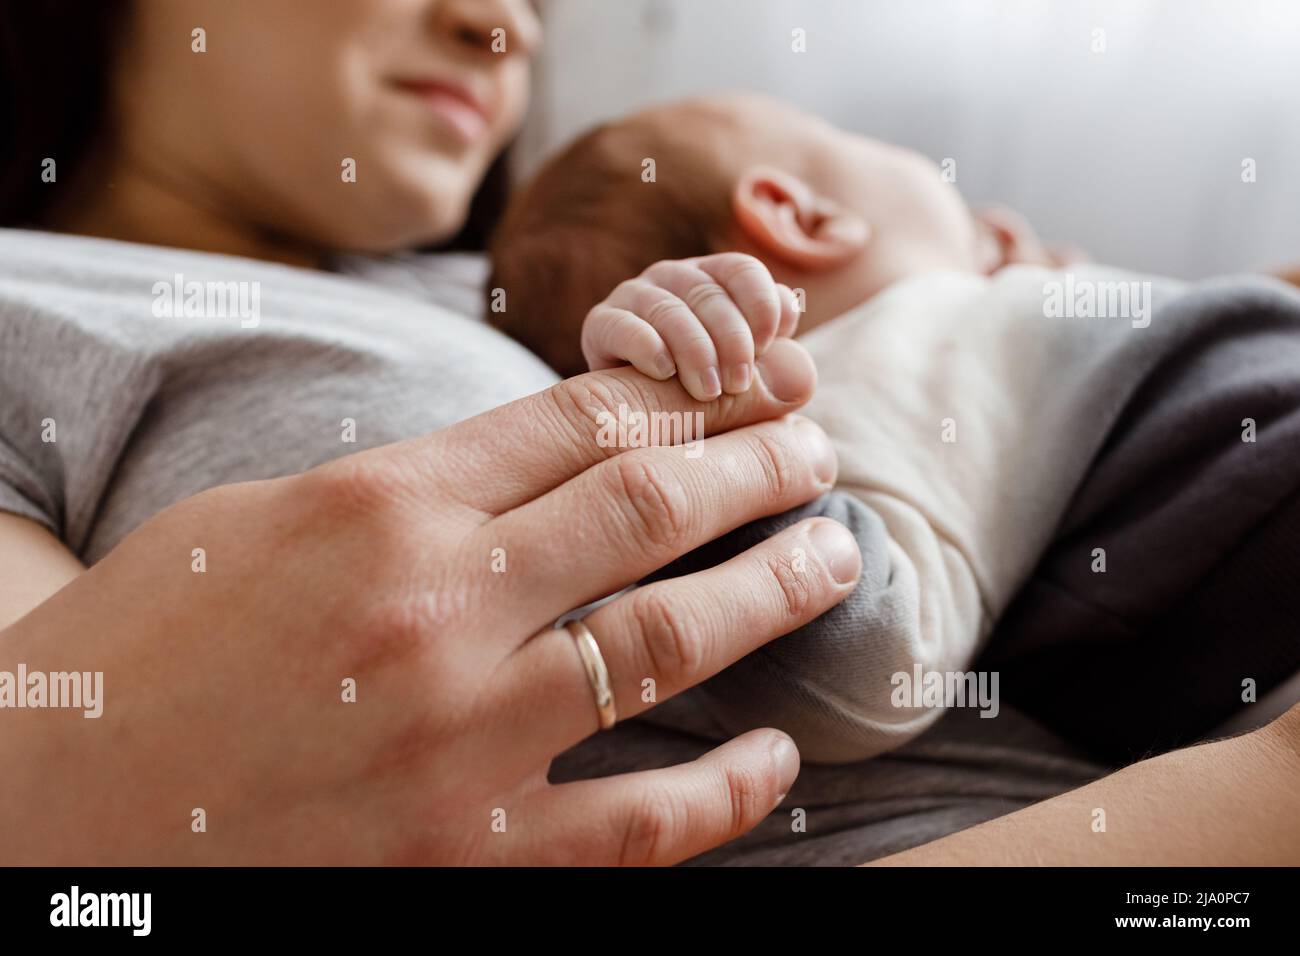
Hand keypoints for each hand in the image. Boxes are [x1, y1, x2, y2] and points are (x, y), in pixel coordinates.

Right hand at [0, 340, 860, 864]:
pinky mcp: (472, 855)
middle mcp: (439, 607)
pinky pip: (643, 823)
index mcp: (379, 506)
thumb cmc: (137, 660)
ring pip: (670, 641)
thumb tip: (521, 465)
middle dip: (754, 463)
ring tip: (833, 552)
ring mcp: (465, 738)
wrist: (44, 824)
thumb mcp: (251, 523)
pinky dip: (730, 791)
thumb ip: (399, 489)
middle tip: (814, 445)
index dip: (686, 390)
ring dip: (772, 587)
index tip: (746, 380)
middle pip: (648, 504)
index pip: (579, 417)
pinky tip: (778, 758)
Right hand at [581, 253, 801, 400]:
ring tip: (708, 391)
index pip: (742, 270)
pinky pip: (623, 325)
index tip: (770, 345)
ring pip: (669, 308)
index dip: (760, 303)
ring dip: (694, 350)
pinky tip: (665, 374)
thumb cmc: (705, 401)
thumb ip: (774, 375)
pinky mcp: (601, 326)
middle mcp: (674, 280)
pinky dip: (647, 347)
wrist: (637, 420)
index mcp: (716, 281)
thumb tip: (803, 377)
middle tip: (740, 382)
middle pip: (708, 291)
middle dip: (731, 338)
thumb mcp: (747, 387)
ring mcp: (635, 299)